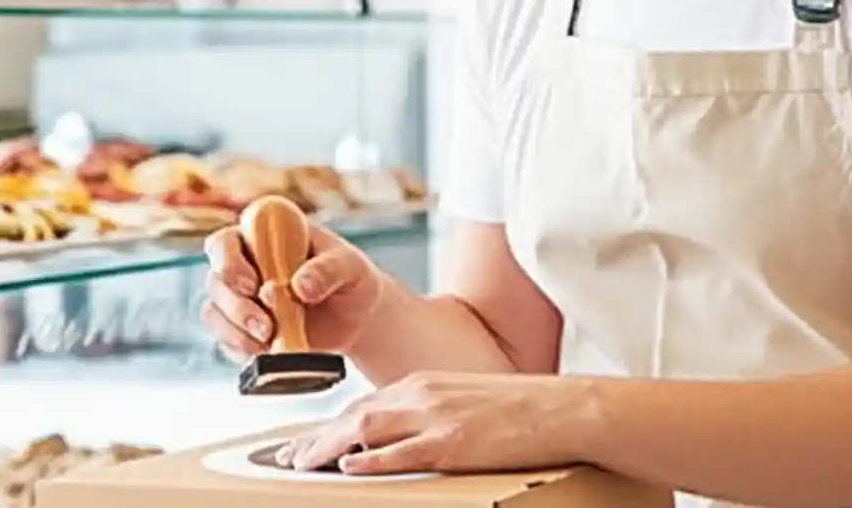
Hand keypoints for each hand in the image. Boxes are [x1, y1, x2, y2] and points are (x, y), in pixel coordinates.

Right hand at [201, 222, 385, 361]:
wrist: (356, 317)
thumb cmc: (351, 279)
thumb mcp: (351, 267)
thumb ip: (328, 269)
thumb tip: (300, 285)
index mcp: (265, 237)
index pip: (226, 241)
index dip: (228, 261)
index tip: (252, 284)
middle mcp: (245, 265)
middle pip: (215, 280)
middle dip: (236, 305)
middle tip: (265, 324)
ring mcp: (240, 299)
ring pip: (214, 312)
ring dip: (235, 330)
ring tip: (268, 340)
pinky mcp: (243, 330)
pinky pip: (225, 340)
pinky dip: (240, 348)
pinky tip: (264, 353)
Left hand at [278, 372, 594, 474]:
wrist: (564, 407)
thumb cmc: (522, 407)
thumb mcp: (466, 399)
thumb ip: (432, 412)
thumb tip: (404, 437)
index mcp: (426, 382)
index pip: (365, 403)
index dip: (331, 425)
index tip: (309, 441)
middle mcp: (423, 393)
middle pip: (354, 414)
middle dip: (317, 437)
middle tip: (288, 456)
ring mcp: (436, 416)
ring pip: (365, 429)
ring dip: (327, 447)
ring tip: (301, 464)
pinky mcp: (453, 442)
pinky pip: (400, 453)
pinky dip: (369, 461)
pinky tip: (348, 469)